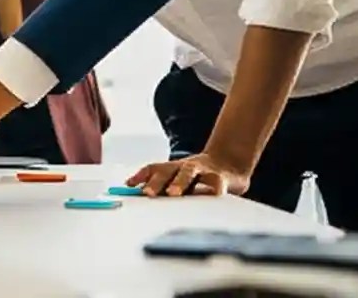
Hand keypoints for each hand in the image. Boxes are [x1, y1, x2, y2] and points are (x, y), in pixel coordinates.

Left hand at [126, 152, 250, 196]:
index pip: (153, 169)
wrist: (229, 162)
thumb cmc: (198, 176)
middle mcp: (184, 166)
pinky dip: (213, 189)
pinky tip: (210, 196)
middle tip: (148, 193)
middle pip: (167, 170)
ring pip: (188, 172)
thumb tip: (136, 193)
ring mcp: (203, 170)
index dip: (140, 175)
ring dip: (179, 181)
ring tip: (172, 193)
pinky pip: (216, 183)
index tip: (128, 185)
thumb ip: (160, 186)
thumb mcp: (178, 179)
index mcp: (173, 168)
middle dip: (156, 181)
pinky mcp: (221, 178)